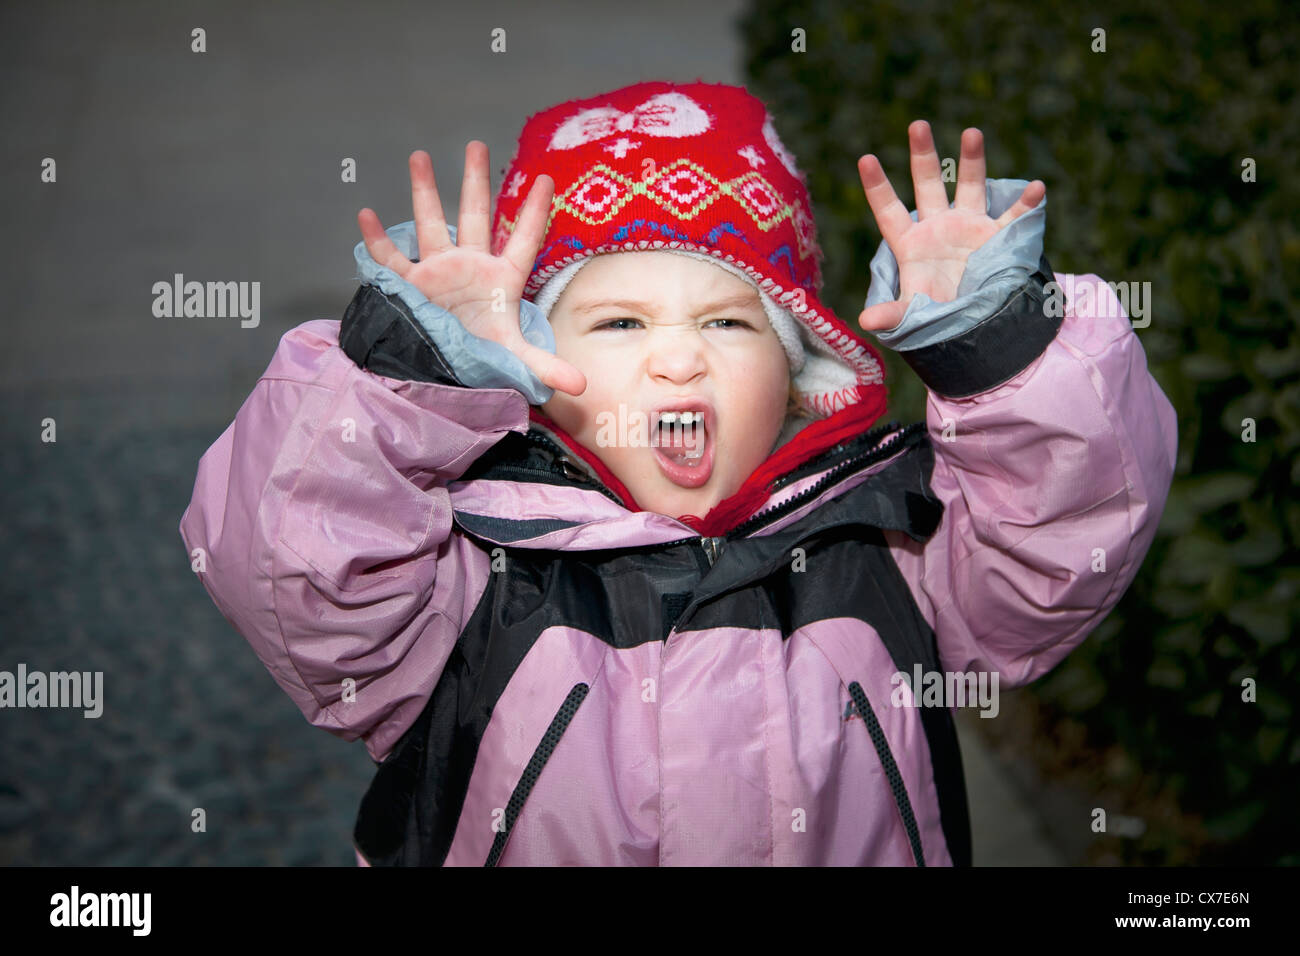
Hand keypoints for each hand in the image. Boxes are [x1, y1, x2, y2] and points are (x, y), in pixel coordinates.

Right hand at [357, 144, 586, 395]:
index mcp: (501, 279)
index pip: (523, 239)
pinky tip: (367, 214)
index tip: (547, 180)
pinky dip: (378, 239)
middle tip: (477, 145)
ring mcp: (438, 272)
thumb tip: (581, 386)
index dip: (536, 212)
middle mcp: (470, 267)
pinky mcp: (410, 286)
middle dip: (475, 181)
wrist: (445, 374)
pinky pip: (391, 258)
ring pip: (431, 223)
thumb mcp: (515, 359)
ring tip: (420, 155)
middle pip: (474, 215)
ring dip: (424, 190)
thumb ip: (546, 366)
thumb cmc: (483, 360)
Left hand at [856, 121, 1044, 331]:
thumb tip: (866, 321)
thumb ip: (891, 314)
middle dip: (923, 155)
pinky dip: (1026, 203)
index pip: (889, 210)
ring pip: (970, 186)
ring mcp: (968, 228)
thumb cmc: (934, 316)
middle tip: (917, 124)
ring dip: (972, 161)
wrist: (971, 324)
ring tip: (972, 132)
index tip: (865, 159)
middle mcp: (938, 227)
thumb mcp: (911, 314)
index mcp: (910, 242)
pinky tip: (1036, 188)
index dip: (878, 186)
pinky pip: (1013, 217)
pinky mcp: (996, 238)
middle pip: (927, 184)